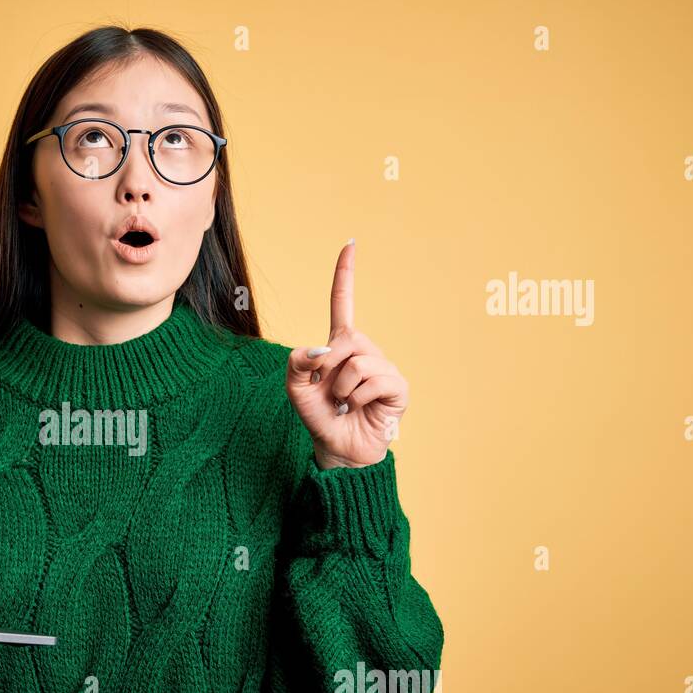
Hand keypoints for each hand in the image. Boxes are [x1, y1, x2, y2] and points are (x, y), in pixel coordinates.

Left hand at [284, 240, 408, 467]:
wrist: (338, 448)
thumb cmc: (319, 417)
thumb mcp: (295, 389)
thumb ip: (297, 363)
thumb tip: (323, 350)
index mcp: (340, 345)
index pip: (344, 304)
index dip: (345, 275)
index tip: (350, 244)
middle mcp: (365, 351)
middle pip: (346, 339)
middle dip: (329, 368)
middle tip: (329, 392)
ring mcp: (383, 367)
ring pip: (357, 363)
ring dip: (340, 389)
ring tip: (343, 404)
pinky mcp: (397, 386)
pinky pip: (371, 381)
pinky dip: (355, 399)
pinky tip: (357, 409)